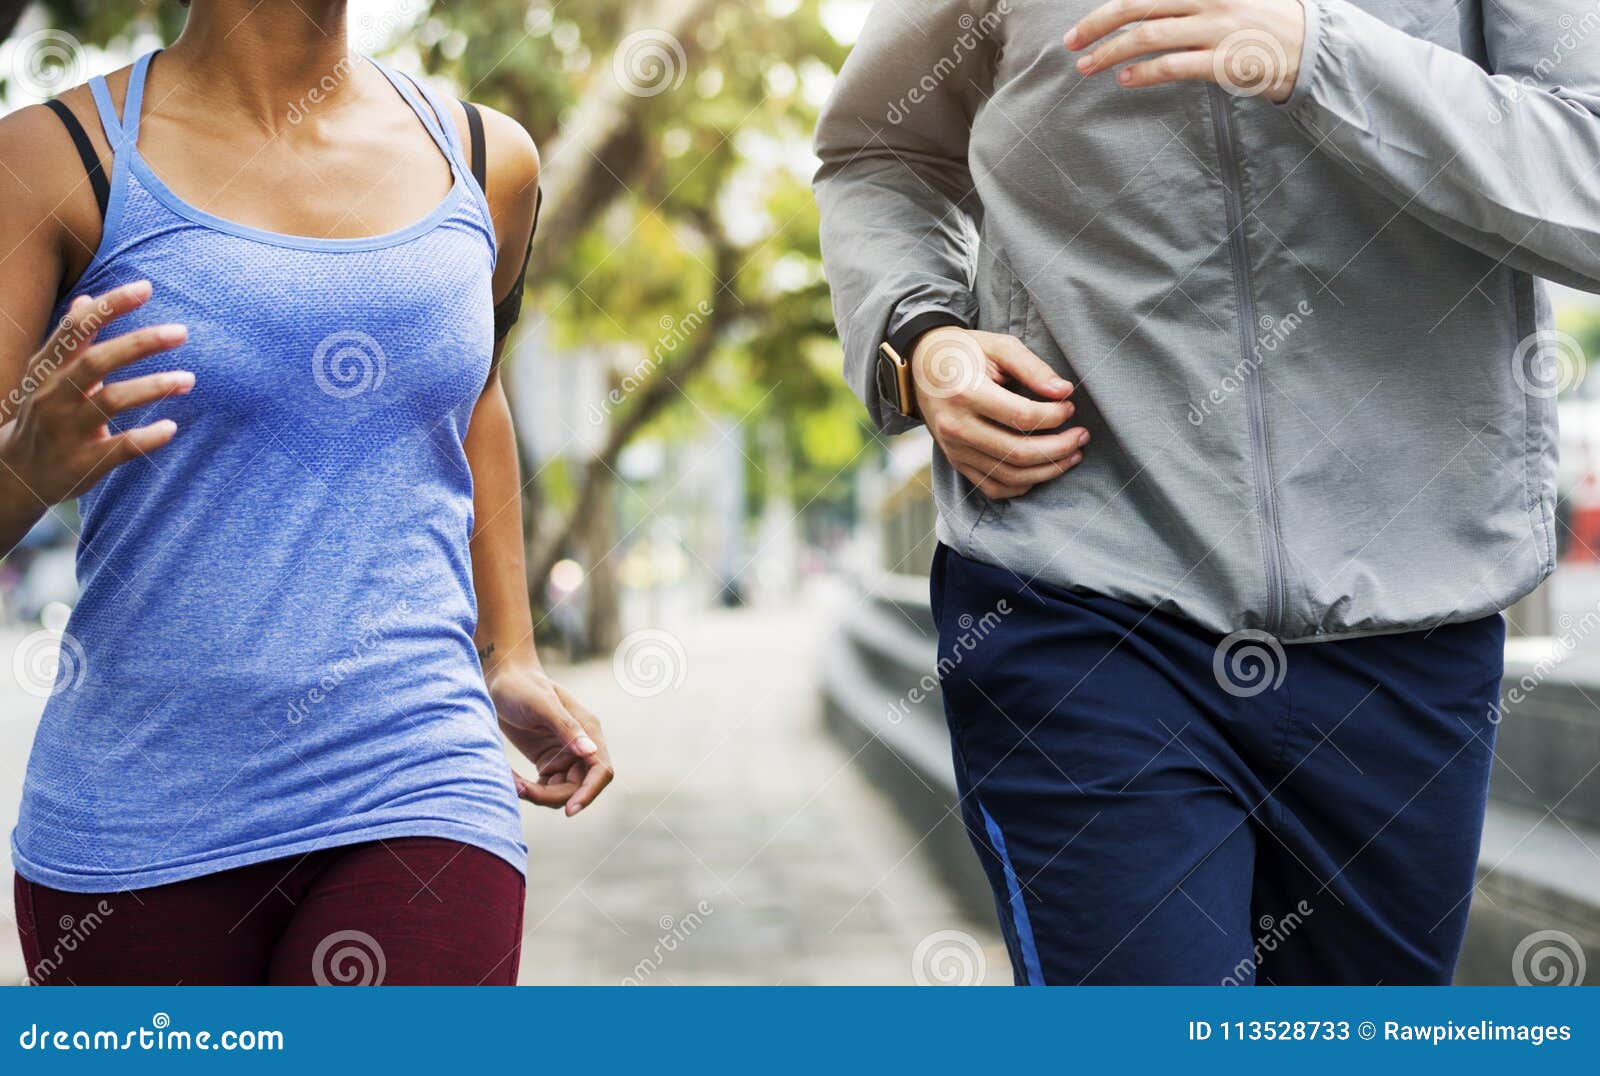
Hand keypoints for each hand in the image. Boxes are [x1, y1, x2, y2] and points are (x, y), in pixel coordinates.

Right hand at [0, 281, 191, 505]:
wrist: (13, 474)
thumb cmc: (42, 414)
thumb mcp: (48, 375)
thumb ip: (70, 341)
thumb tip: (86, 299)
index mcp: (48, 368)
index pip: (77, 328)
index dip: (109, 306)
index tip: (145, 287)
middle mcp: (54, 395)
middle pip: (96, 361)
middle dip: (139, 343)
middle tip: (182, 331)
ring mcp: (67, 430)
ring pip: (111, 401)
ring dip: (153, 387)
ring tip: (189, 380)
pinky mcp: (83, 463)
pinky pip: (119, 448)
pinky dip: (147, 437)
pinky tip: (170, 428)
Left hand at [489, 660, 613, 816]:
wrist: (502, 678)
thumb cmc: (522, 686)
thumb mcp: (543, 705)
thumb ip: (567, 729)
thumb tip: (590, 753)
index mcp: (588, 730)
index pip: (601, 770)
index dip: (590, 793)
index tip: (569, 810)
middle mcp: (580, 746)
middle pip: (578, 787)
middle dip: (552, 795)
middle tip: (520, 789)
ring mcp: (564, 755)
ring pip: (560, 791)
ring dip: (537, 794)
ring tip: (511, 782)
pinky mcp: (546, 761)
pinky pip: (543, 787)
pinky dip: (528, 789)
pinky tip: (510, 779)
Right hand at [912, 327, 1088, 499]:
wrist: (921, 367)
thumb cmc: (965, 352)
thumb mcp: (998, 346)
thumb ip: (1032, 367)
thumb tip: (1063, 391)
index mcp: (965, 393)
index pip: (1022, 417)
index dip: (1055, 416)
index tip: (1070, 406)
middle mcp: (957, 427)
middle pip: (1018, 453)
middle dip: (1060, 448)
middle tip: (1082, 436)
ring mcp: (954, 449)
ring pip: (1009, 475)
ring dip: (1048, 470)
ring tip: (1072, 455)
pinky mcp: (956, 462)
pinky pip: (993, 487)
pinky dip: (1022, 485)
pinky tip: (1042, 470)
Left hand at [1067, 0, 1305, 102]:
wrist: (1308, 45)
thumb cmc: (1258, 21)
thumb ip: (1183, 1)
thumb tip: (1144, 8)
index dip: (1109, 6)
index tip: (1081, 25)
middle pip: (1139, 6)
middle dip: (1097, 24)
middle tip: (1070, 43)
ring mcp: (1217, 29)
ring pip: (1151, 36)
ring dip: (1112, 52)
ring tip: (1087, 67)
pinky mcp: (1224, 61)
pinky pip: (1176, 65)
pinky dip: (1146, 72)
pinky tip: (1124, 79)